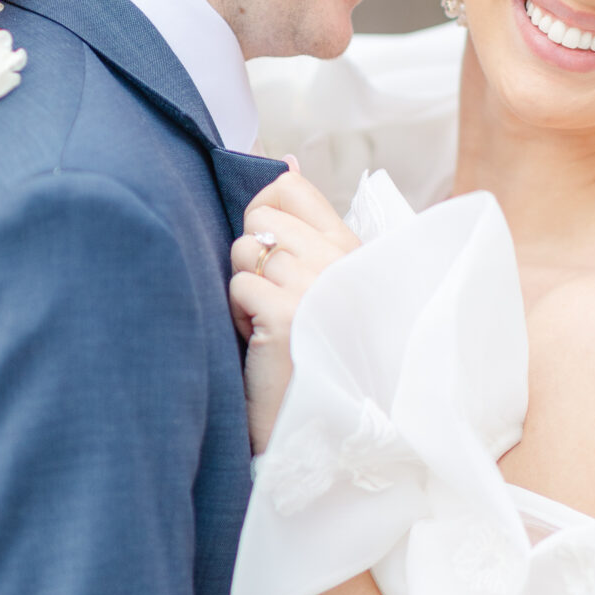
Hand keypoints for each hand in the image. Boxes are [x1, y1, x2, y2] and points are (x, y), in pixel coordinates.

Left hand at [229, 168, 358, 452]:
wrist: (325, 434)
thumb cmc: (318, 355)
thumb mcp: (326, 283)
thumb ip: (307, 225)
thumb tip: (284, 160)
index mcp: (356, 250)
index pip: (292, 188)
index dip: (263, 210)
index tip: (267, 250)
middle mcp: (344, 263)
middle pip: (258, 217)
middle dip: (251, 258)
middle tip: (272, 300)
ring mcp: (319, 287)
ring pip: (243, 252)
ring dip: (244, 290)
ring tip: (268, 324)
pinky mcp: (288, 317)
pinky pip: (237, 287)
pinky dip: (238, 316)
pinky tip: (261, 342)